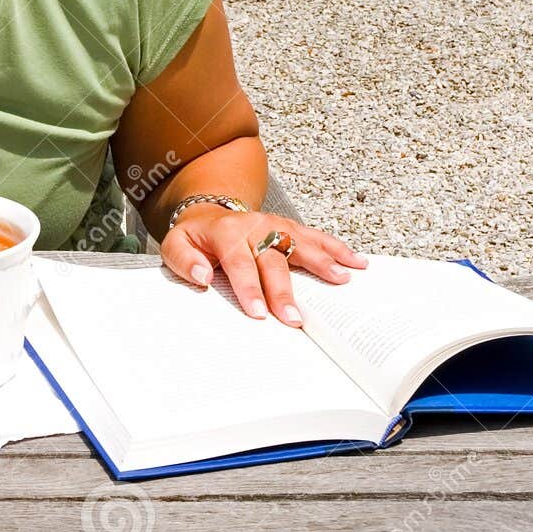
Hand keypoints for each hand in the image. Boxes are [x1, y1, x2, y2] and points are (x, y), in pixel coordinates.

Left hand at [159, 205, 367, 327]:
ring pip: (301, 242)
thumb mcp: (175, 245)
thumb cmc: (195, 237)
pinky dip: (337, 249)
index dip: (249, 288)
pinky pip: (316, 237)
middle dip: (284, 291)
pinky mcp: (290, 228)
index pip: (239, 263)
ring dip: (323, 262)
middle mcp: (254, 227)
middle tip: (295, 319)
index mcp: (225, 233)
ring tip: (343, 279)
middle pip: (273, 260)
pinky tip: (357, 262)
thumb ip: (184, 261)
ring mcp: (276, 225)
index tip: (259, 314)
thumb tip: (203, 277)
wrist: (209, 212)